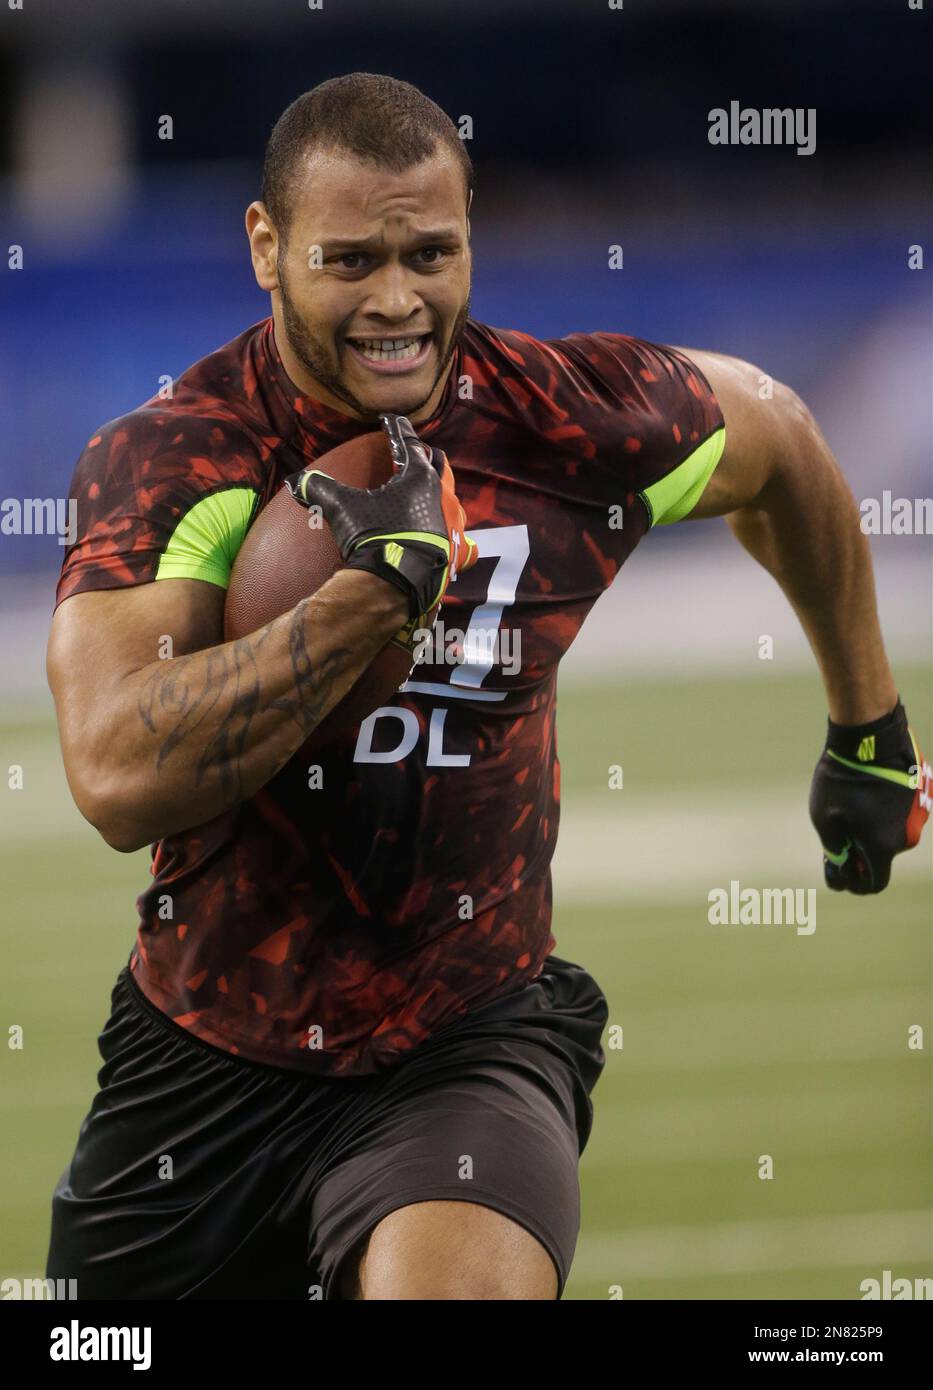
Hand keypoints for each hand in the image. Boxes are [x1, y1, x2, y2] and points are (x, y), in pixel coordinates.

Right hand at [285, 414, 476, 621]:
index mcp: (419, 477)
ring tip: (424, 487)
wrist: (396, 584)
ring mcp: (452, 524)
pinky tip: (448, 533)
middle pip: (436, 463)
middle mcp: (441, 495)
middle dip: (422, 454)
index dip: (395, 429)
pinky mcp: (454, 551)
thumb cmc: (373, 537)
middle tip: (407, 450)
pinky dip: (452, 529)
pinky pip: (461, 537)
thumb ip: (319, 488)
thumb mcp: (343, 508)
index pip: (408, 442)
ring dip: (437, 488)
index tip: (389, 420)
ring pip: (450, 495)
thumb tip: (295, 480)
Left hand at [809, 697, 930, 893]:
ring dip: (872, 832)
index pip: (875, 884)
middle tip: (841, 837)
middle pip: (882, 859)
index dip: (856, 884)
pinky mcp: (920, 800)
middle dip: (861, 854)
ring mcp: (917, 818)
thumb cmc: (842, 780)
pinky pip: (898, 817)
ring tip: (851, 810)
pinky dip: (883, 815)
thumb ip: (835, 849)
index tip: (842, 873)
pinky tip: (867, 795)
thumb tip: (842, 866)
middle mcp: (906, 837)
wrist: (870, 739)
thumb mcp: (824, 818)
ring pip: (890, 836)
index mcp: (884, 846)